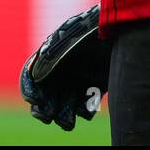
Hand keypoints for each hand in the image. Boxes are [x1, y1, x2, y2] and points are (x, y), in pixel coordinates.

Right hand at [19, 4, 110, 130]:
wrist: (120, 27)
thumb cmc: (91, 29)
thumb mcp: (68, 39)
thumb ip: (51, 56)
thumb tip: (35, 77)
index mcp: (49, 57)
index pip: (31, 77)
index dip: (29, 90)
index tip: (36, 100)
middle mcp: (61, 71)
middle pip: (44, 97)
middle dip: (43, 110)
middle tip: (47, 115)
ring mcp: (78, 80)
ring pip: (63, 106)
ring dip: (62, 116)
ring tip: (67, 122)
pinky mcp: (95, 88)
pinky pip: (85, 106)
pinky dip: (84, 110)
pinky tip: (89, 104)